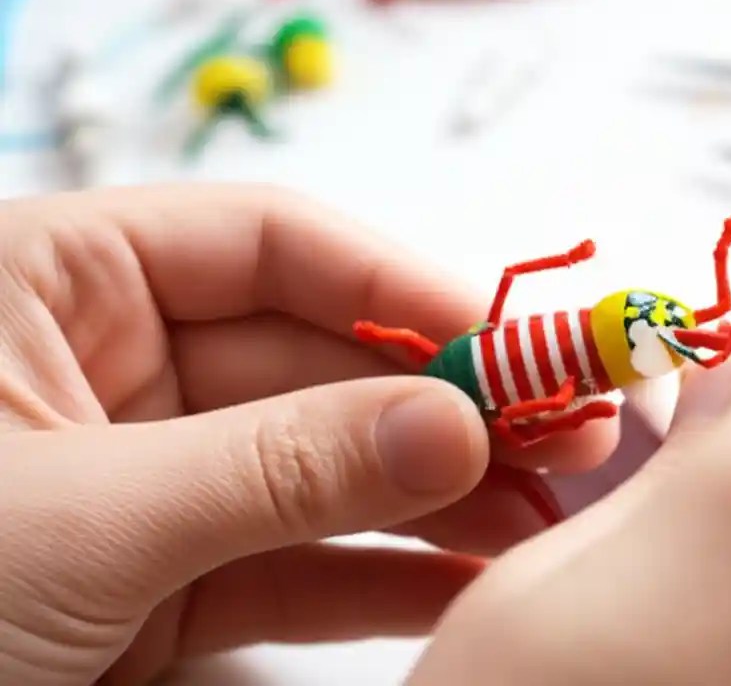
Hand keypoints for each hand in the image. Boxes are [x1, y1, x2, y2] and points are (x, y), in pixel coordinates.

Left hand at [0, 185, 614, 684]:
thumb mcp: (76, 517)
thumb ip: (274, 465)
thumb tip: (450, 426)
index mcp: (56, 286)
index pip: (271, 247)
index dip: (402, 287)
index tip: (511, 341)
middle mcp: (114, 372)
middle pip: (323, 360)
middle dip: (449, 402)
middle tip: (570, 430)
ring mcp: (153, 483)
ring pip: (328, 467)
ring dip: (445, 490)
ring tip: (553, 509)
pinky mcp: (171, 588)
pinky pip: (304, 562)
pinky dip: (394, 572)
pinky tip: (477, 574)